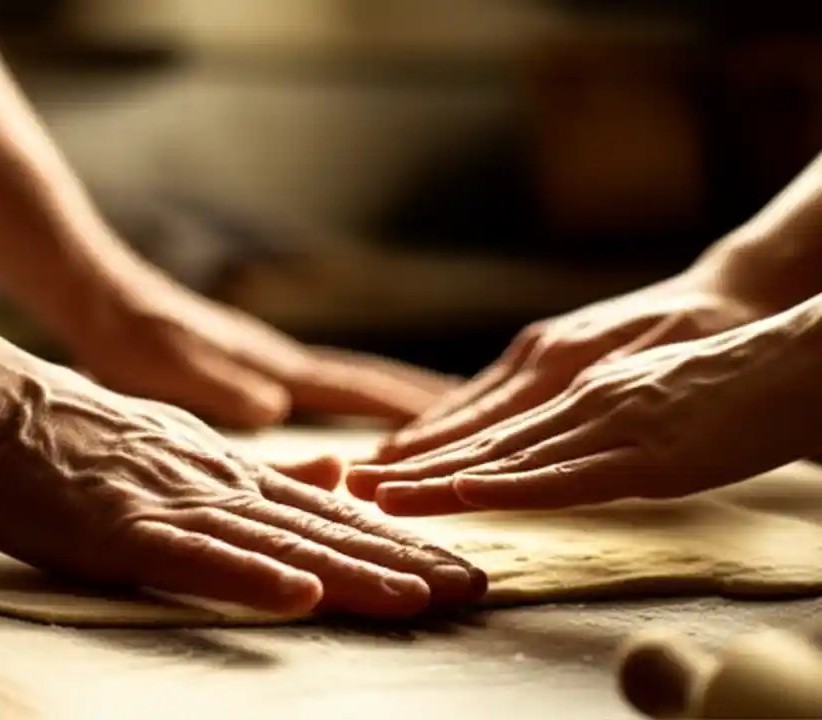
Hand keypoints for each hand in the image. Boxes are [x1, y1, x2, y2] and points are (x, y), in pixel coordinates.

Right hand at [0, 361, 484, 617]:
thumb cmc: (74, 436)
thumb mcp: (181, 444)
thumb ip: (256, 469)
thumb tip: (331, 478)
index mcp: (230, 470)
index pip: (330, 511)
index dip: (398, 541)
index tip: (457, 566)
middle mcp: (216, 484)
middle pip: (324, 528)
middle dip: (403, 561)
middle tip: (474, 590)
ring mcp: (171, 503)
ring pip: (277, 541)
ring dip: (352, 571)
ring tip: (419, 598)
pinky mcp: (121, 528)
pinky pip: (192, 557)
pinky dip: (247, 574)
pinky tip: (297, 593)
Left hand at [59, 269, 455, 428]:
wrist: (99, 295)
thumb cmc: (129, 335)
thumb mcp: (167, 369)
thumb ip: (218, 387)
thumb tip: (276, 408)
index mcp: (271, 365)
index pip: (355, 388)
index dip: (408, 408)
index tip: (467, 420)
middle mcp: (283, 361)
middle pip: (369, 380)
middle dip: (426, 401)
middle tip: (489, 420)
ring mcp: (271, 361)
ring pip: (351, 382)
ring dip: (398, 399)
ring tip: (447, 421)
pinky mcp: (252, 368)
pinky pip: (324, 389)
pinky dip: (357, 402)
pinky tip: (357, 417)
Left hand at [347, 301, 821, 514]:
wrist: (786, 351)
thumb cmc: (717, 371)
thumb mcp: (634, 388)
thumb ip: (584, 413)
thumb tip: (547, 440)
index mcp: (569, 383)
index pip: (484, 424)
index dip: (425, 447)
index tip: (374, 464)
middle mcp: (572, 398)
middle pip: (477, 439)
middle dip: (411, 465)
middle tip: (350, 482)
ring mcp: (604, 421)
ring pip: (505, 455)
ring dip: (439, 478)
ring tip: (382, 494)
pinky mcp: (643, 449)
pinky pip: (565, 472)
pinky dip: (512, 482)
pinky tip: (468, 490)